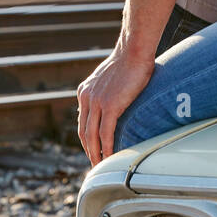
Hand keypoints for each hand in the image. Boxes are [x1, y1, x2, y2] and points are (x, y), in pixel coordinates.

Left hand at [76, 37, 155, 166]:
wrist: (134, 51)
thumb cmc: (129, 61)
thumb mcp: (109, 77)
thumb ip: (106, 91)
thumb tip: (114, 101)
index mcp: (85, 91)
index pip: (82, 121)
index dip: (86, 138)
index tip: (92, 149)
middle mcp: (87, 97)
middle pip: (84, 131)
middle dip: (88, 150)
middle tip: (94, 164)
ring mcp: (97, 102)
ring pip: (93, 135)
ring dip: (95, 153)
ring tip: (100, 165)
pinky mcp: (110, 106)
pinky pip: (106, 133)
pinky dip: (107, 147)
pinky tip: (110, 157)